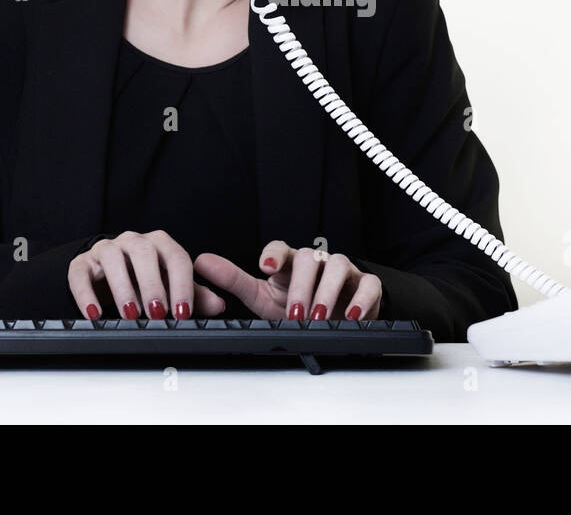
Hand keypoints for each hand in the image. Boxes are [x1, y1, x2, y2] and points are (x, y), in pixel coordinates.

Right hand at [68, 230, 226, 320]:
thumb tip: (218, 305)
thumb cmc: (146, 279)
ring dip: (122, 288)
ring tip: (130, 314)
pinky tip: (94, 314)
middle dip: (152, 284)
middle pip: (144, 252)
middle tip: (157, 313)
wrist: (109, 273)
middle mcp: (134, 242)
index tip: (183, 312)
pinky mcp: (82, 264)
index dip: (181, 284)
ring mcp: (107, 249)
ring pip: (112, 258)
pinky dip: (86, 294)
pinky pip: (80, 274)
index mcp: (160, 244)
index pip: (176, 257)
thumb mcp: (171, 287)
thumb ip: (195, 295)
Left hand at [194, 239, 381, 321]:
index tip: (266, 266)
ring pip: (340, 266)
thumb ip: (233, 279)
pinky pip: (369, 285)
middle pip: (311, 258)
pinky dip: (362, 299)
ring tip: (319, 316)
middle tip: (296, 312)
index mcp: (289, 262)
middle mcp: (317, 263)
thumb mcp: (261, 295)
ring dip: (328, 292)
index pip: (281, 248)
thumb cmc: (295, 305)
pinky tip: (351, 315)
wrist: (330, 321)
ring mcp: (343, 272)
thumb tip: (202, 262)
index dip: (274, 254)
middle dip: (303, 286)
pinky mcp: (365, 285)